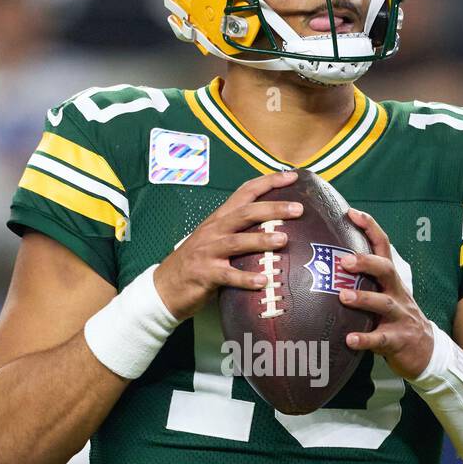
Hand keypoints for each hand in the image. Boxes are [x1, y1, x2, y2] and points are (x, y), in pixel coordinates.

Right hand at [154, 171, 302, 321]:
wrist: (164, 287)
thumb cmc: (197, 263)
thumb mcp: (215, 240)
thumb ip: (240, 232)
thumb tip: (277, 228)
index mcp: (219, 219)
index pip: (245, 192)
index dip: (269, 182)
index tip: (292, 176)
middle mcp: (213, 231)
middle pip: (245, 213)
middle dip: (272, 209)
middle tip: (298, 209)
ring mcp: (207, 252)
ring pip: (237, 241)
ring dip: (261, 240)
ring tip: (283, 240)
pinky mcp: (204, 274)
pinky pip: (228, 276)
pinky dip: (246, 278)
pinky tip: (263, 281)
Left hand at [338, 208, 434, 379]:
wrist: (424, 351)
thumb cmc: (394, 318)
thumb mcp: (383, 294)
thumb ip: (362, 280)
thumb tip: (324, 263)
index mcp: (391, 280)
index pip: (384, 247)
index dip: (370, 228)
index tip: (351, 212)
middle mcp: (398, 293)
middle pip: (387, 270)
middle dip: (367, 263)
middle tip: (344, 260)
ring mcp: (400, 316)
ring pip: (384, 303)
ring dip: (364, 298)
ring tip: (343, 297)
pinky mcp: (398, 340)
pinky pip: (381, 339)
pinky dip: (365, 339)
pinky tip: (349, 339)